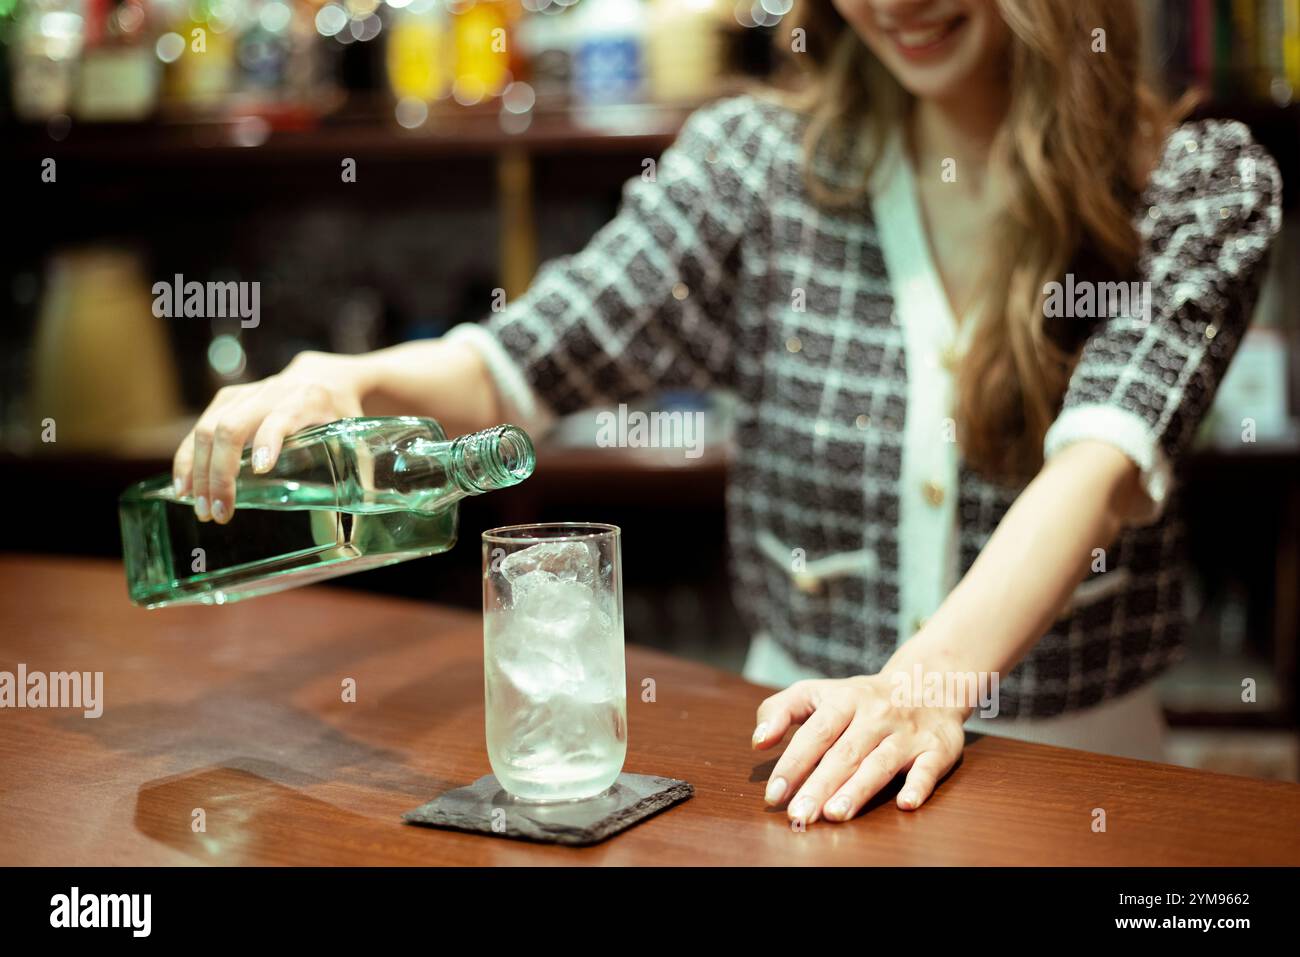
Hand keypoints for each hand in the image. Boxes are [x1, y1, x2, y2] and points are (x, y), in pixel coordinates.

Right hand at [172, 351, 371, 524]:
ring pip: (207, 426)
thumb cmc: (345, 413)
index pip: (282, 417)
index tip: (261, 469)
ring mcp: (245, 393)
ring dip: (197, 470)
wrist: (327, 375)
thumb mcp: (357, 436)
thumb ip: (360, 472)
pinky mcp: (227, 399)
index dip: (269, 440)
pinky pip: (199, 427)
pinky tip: (183, 488)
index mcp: (308, 399)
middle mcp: (272, 392)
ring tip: (199, 507)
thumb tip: (363, 517)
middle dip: (219, 472)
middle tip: (218, 513)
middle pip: (231, 427)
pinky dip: (188, 458)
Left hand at [752, 673, 965, 823]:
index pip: (816, 733)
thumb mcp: (818, 693)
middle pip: (845, 753)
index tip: (774, 794)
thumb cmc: (860, 698)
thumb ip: (781, 710)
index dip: (793, 763)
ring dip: (858, 790)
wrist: (928, 681)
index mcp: (845, 700)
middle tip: (799, 815)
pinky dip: (918, 785)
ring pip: (880, 764)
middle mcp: (876, 715)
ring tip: (834, 815)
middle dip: (819, 786)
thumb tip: (758, 742)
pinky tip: (905, 804)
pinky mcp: (937, 749)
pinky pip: (928, 768)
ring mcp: (907, 733)